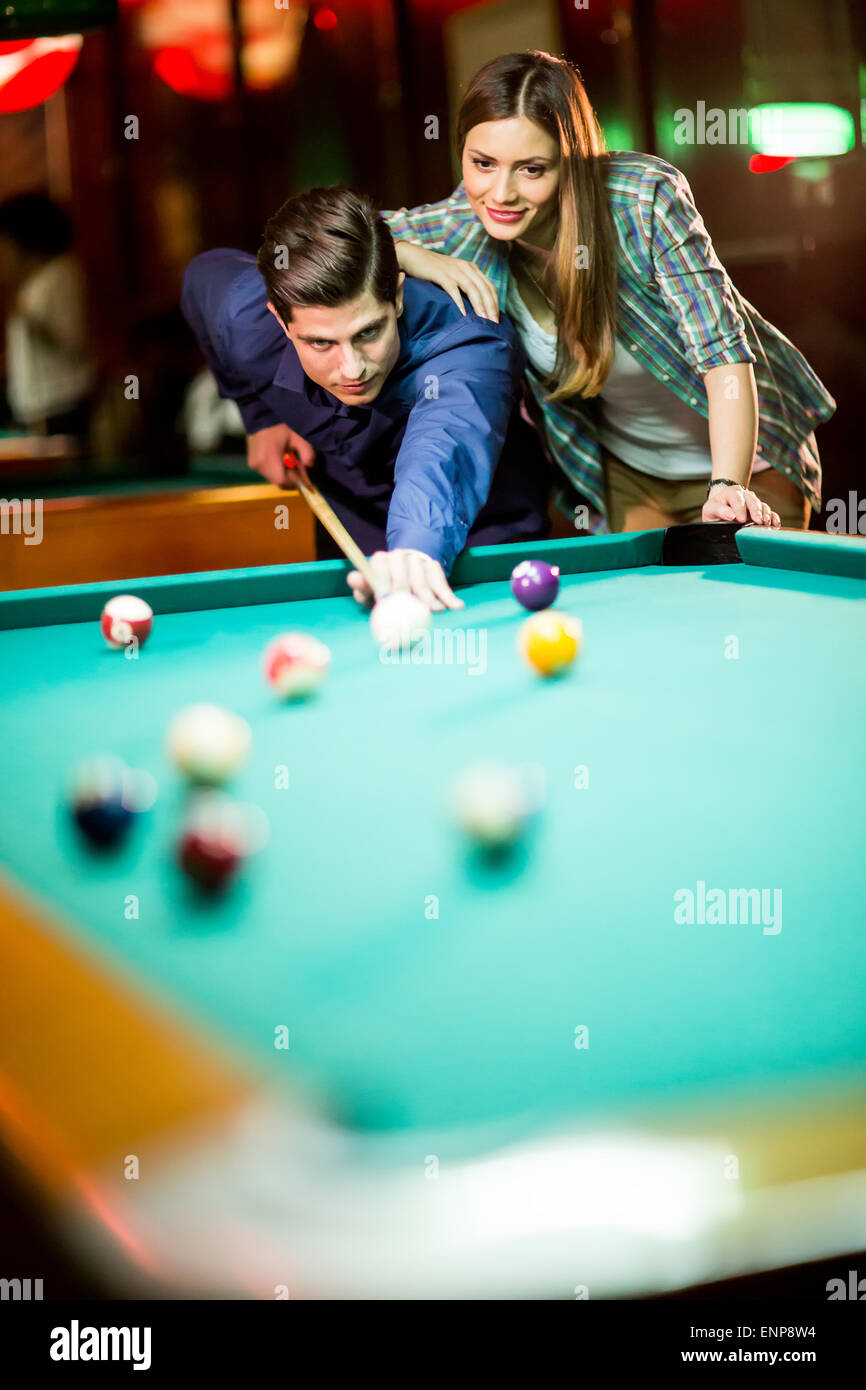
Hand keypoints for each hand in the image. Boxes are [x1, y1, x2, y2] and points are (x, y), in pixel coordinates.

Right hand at [246, 422, 314, 485]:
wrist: (261, 417)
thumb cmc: (280, 426)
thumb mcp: (298, 437)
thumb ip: (307, 453)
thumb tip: (310, 467)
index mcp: (268, 458)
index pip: (283, 481)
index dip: (294, 480)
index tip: (301, 472)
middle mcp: (258, 465)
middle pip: (278, 481)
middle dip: (290, 476)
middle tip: (296, 463)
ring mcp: (253, 465)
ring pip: (272, 478)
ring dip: (282, 472)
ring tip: (287, 458)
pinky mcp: (252, 464)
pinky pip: (267, 473)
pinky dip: (275, 469)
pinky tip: (279, 457)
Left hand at [347, 548, 464, 611]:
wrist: (410, 567)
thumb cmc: (387, 583)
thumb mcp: (372, 586)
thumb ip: (362, 585)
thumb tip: (353, 578)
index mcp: (381, 559)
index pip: (379, 568)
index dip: (382, 586)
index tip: (386, 602)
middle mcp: (399, 556)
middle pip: (401, 577)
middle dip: (405, 598)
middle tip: (408, 614)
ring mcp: (418, 560)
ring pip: (422, 581)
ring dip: (427, 600)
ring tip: (430, 613)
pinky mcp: (434, 567)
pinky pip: (441, 582)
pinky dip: (448, 596)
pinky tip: (455, 606)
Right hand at [394, 242, 499, 321]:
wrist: (414, 257)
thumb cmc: (434, 270)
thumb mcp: (455, 275)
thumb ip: (466, 285)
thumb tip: (476, 304)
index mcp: (472, 268)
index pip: (490, 286)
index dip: (496, 303)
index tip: (498, 319)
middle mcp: (466, 268)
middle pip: (484, 289)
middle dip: (491, 307)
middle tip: (494, 324)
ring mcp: (454, 271)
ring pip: (472, 290)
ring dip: (479, 306)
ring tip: (483, 320)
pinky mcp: (442, 275)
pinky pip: (454, 290)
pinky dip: (459, 302)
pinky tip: (463, 314)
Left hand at [702, 483, 780, 527]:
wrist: (721, 510)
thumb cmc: (715, 511)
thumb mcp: (710, 510)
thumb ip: (719, 510)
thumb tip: (731, 516)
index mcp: (731, 493)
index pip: (737, 498)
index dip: (739, 508)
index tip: (740, 519)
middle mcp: (744, 495)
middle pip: (752, 500)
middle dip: (756, 511)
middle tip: (757, 521)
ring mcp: (754, 502)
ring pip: (762, 505)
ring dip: (765, 514)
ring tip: (765, 523)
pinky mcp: (760, 510)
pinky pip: (769, 512)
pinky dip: (773, 518)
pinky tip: (775, 524)